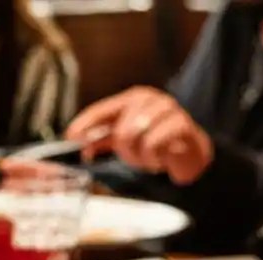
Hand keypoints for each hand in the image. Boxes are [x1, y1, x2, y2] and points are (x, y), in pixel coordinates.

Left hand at [66, 86, 212, 184]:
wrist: (191, 151)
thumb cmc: (156, 142)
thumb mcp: (125, 141)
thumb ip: (101, 140)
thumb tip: (79, 142)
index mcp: (132, 99)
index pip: (101, 111)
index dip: (84, 125)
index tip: (71, 138)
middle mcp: (149, 99)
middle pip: (120, 131)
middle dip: (125, 151)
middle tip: (136, 157)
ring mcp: (167, 109)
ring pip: (136, 137)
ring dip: (141, 156)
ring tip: (151, 157)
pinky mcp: (182, 124)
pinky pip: (154, 144)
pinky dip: (155, 157)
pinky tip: (162, 157)